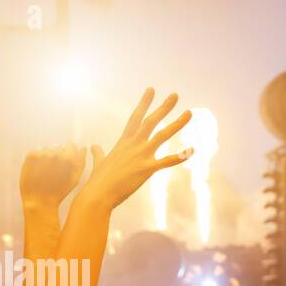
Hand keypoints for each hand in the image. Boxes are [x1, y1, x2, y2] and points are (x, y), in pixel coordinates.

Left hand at [20, 144, 85, 210]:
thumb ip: (81, 162)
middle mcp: (56, 154)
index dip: (69, 155)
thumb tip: (83, 148)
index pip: (70, 146)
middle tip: (54, 172)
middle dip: (57, 157)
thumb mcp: (75, 180)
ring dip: (46, 158)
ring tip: (45, 173)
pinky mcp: (31, 156)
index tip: (64, 164)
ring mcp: (42, 154)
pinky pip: (35, 153)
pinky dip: (36, 161)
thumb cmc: (58, 193)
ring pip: (46, 150)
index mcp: (69, 159)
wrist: (39, 202)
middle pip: (58, 148)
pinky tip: (37, 172)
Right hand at [80, 89, 193, 208]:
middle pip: (151, 121)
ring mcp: (140, 155)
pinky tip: (192, 150)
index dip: (144, 103)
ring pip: (162, 135)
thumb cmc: (98, 181)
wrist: (98, 194)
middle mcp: (133, 145)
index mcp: (123, 142)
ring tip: (189, 113)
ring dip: (177, 124)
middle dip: (164, 108)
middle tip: (175, 95)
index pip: (135, 118)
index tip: (151, 90)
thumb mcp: (99, 163)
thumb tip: (93, 147)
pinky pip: (167, 161)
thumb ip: (97, 153)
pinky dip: (180, 156)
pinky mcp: (146, 169)